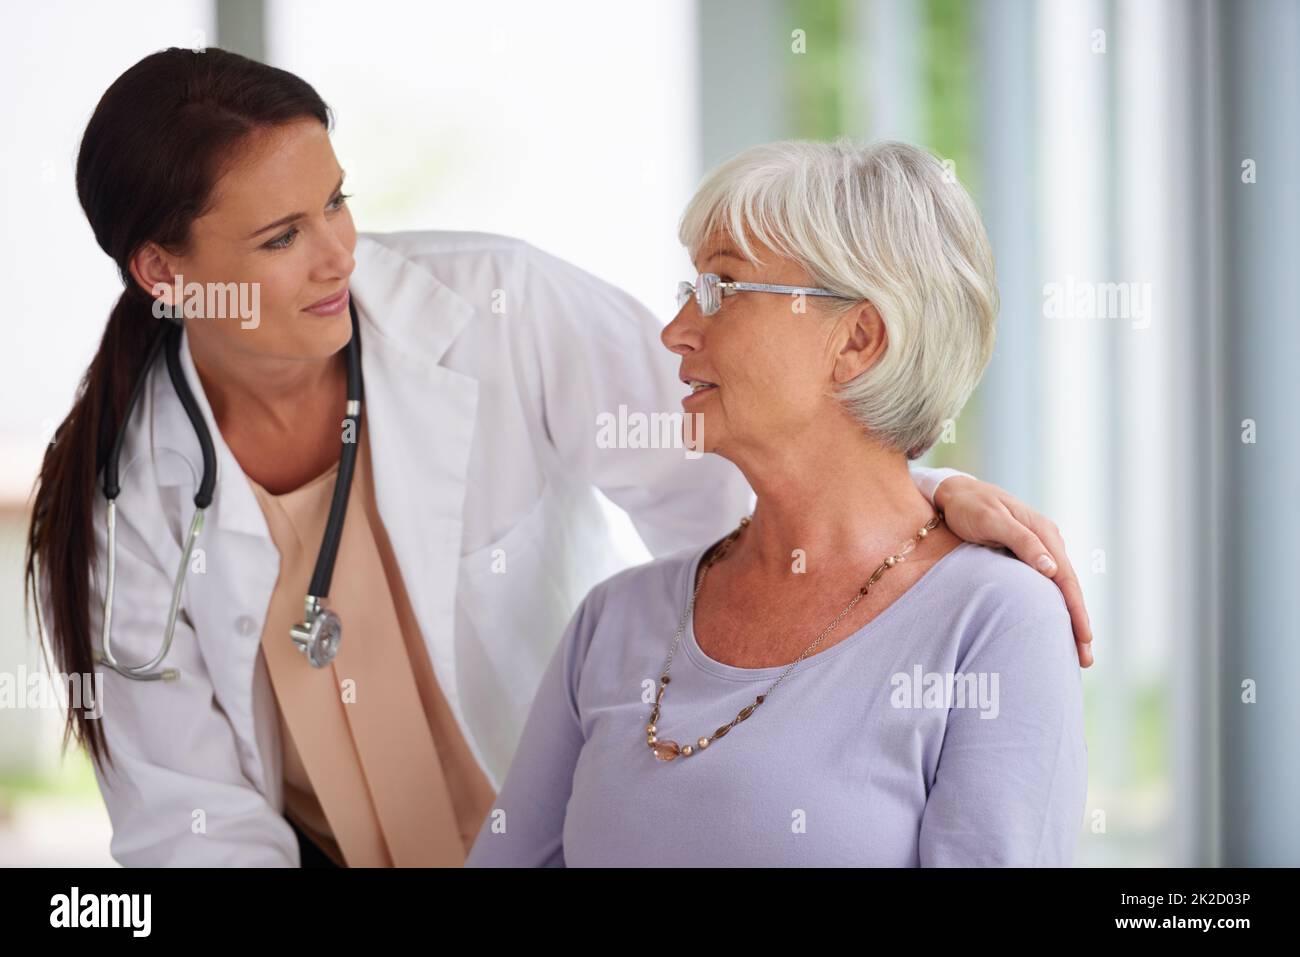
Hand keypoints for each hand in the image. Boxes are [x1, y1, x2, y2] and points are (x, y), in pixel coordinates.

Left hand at [934, 476, 1093, 667]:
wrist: (954, 493)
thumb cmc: (969, 507)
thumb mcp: (992, 520)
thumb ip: (1022, 543)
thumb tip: (1052, 570)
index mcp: (1044, 532)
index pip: (1066, 578)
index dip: (1076, 611)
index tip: (1083, 639)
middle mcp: (1048, 540)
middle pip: (1069, 587)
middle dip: (1078, 623)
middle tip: (1085, 659)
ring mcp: (1041, 546)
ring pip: (1060, 587)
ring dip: (1069, 617)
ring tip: (1074, 649)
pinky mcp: (1029, 553)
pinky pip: (1048, 583)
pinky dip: (1054, 604)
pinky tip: (1054, 623)